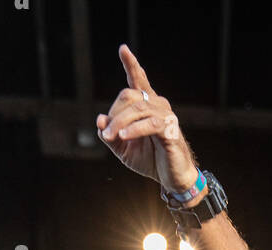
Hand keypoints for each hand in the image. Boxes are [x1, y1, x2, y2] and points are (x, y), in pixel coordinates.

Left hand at [96, 44, 199, 191]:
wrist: (172, 178)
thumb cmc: (150, 160)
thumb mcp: (123, 149)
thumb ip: (110, 135)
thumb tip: (100, 121)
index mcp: (146, 106)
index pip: (138, 80)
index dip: (131, 65)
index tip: (123, 49)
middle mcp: (157, 104)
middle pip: (129, 96)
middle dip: (114, 114)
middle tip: (106, 134)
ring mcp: (165, 115)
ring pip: (137, 109)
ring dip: (120, 123)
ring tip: (112, 137)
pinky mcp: (170, 129)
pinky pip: (150, 123)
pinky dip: (134, 129)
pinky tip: (124, 136)